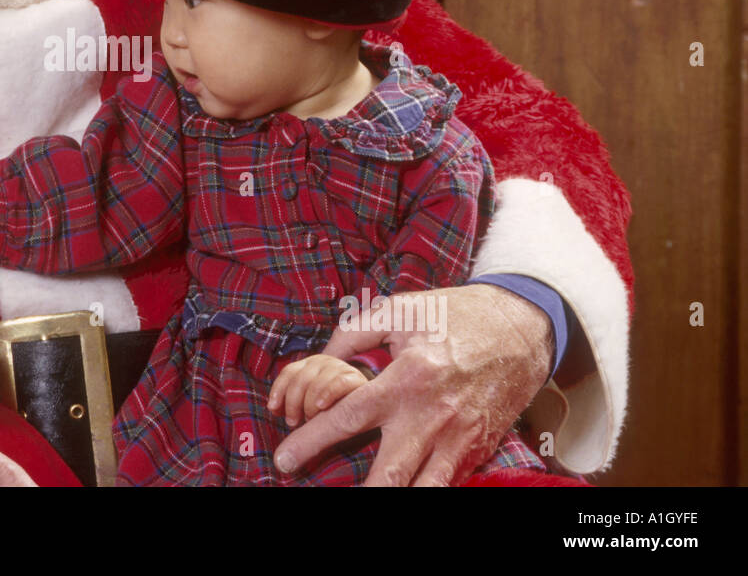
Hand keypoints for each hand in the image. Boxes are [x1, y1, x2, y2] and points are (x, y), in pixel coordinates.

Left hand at [268, 353, 368, 428]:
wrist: (368, 408)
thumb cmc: (333, 409)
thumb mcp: (308, 407)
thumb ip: (290, 405)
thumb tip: (272, 409)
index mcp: (310, 365)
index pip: (289, 371)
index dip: (278, 389)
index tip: (273, 408)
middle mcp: (325, 362)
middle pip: (300, 377)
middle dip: (293, 402)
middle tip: (293, 422)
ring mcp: (342, 368)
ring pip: (316, 382)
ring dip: (309, 404)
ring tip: (310, 419)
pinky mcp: (358, 379)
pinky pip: (339, 382)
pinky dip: (327, 393)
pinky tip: (321, 406)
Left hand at [273, 284, 552, 485]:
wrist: (522, 325)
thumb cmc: (454, 314)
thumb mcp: (398, 309)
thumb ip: (352, 333)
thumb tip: (320, 357)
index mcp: (406, 378)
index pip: (347, 418)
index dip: (311, 441)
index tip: (285, 458)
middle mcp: (432, 415)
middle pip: (387, 474)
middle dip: (356, 494)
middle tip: (320, 492)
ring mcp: (460, 437)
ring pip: (422, 489)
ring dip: (392, 497)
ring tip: (365, 499)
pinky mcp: (479, 448)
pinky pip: (448, 483)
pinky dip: (425, 489)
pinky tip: (406, 488)